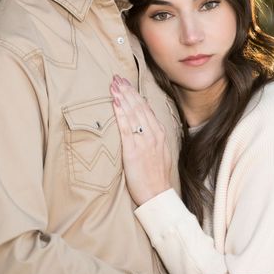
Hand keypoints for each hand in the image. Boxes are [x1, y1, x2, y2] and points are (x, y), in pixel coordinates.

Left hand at [111, 76, 172, 204]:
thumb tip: (143, 128)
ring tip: (113, 85)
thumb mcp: (159, 153)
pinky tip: (115, 102)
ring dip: (122, 97)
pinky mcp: (133, 150)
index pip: (146, 108)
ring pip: (133, 113)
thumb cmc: (156, 177)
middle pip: (139, 107)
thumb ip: (152, 139)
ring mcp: (144, 141)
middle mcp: (153, 134)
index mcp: (159, 134)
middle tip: (116, 78)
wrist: (158, 195)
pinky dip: (120, 113)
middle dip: (127, 91)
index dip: (135, 94)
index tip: (126, 83)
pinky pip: (126, 128)